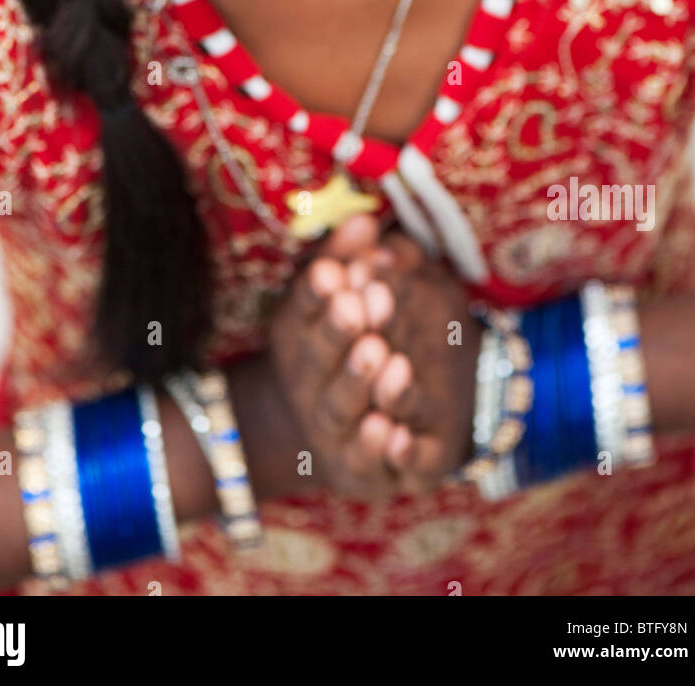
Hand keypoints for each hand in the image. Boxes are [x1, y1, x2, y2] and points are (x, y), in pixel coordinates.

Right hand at [268, 215, 421, 498]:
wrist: (334, 431)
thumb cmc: (342, 347)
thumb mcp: (342, 296)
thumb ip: (349, 260)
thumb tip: (364, 221)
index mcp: (298, 338)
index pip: (301, 313)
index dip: (316, 296)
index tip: (334, 274)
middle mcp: (306, 386)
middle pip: (317, 361)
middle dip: (337, 334)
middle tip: (359, 307)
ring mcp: (328, 431)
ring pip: (338, 411)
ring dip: (359, 385)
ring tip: (388, 361)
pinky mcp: (357, 472)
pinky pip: (365, 464)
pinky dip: (379, 450)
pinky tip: (396, 431)